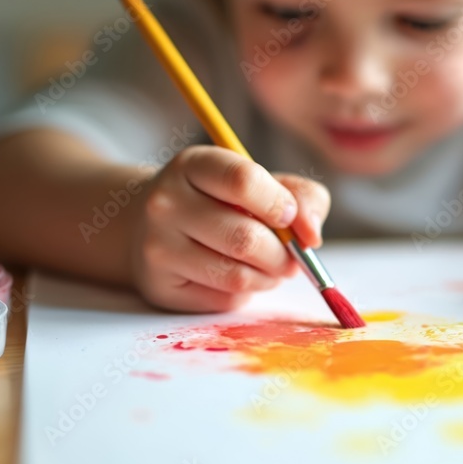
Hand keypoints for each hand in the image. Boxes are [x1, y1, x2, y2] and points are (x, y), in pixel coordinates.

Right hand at [128, 146, 328, 311]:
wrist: (151, 226)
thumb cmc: (221, 201)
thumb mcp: (259, 182)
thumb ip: (300, 196)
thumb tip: (311, 235)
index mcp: (193, 165)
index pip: (243, 181)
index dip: (279, 204)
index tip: (290, 217)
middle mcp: (167, 203)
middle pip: (245, 238)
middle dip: (284, 254)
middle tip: (292, 257)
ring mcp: (158, 247)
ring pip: (236, 275)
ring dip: (269, 277)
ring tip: (271, 267)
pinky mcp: (162, 286)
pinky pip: (223, 298)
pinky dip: (247, 292)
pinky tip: (241, 276)